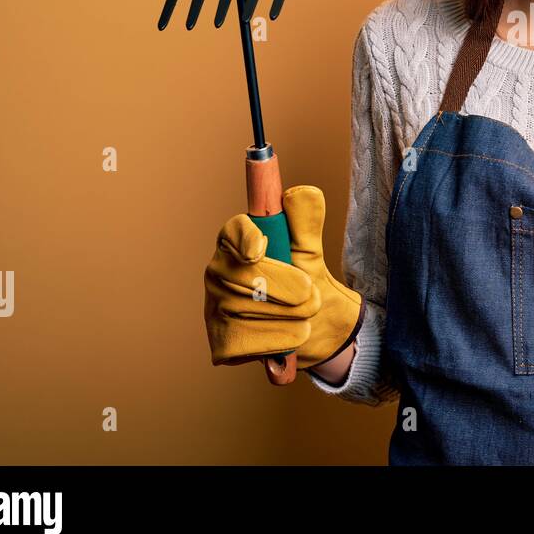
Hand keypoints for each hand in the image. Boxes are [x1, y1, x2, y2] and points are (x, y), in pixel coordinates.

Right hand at [203, 185, 364, 369]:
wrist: (318, 333)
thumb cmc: (307, 285)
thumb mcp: (309, 253)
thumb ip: (306, 223)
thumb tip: (302, 192)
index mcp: (236, 244)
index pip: (231, 231)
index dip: (242, 238)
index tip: (259, 250)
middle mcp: (218, 273)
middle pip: (247, 275)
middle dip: (289, 289)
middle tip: (313, 297)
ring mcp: (214, 308)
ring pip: (251, 310)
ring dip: (291, 317)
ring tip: (304, 318)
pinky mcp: (220, 341)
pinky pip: (251, 340)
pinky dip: (279, 341)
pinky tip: (286, 337)